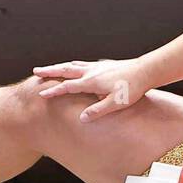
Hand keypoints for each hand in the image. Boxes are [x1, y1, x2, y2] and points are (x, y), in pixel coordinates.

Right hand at [31, 58, 154, 121]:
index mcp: (91, 82)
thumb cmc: (132, 89)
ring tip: (51, 68)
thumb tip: (82, 118)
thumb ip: (98, 111)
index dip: (53, 91)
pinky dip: (74, 65)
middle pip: (65, 70)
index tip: (41, 94)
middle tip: (36, 71)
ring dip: (60, 66)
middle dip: (50, 71)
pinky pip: (83, 64)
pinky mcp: (104, 64)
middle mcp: (91, 71)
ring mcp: (97, 66)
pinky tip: (75, 67)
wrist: (146, 70)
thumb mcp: (115, 104)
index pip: (67, 86)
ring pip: (73, 65)